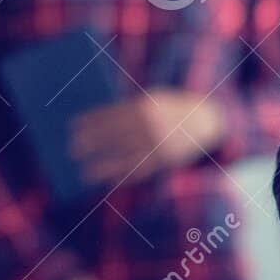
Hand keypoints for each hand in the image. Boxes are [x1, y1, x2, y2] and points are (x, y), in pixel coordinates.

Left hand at [70, 89, 223, 185]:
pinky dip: (122, 177)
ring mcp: (158, 145)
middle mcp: (150, 126)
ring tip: (85, 172)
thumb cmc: (171, 107)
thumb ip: (130, 107)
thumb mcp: (153, 98)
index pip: (110, 113)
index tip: (72, 127)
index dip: (90, 121)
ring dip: (103, 166)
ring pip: (124, 157)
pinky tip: (107, 181)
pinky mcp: (165, 161)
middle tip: (72, 150)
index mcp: (145, 106)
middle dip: (92, 143)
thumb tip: (98, 119)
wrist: (206, 120)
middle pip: (114, 136)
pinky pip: (140, 171)